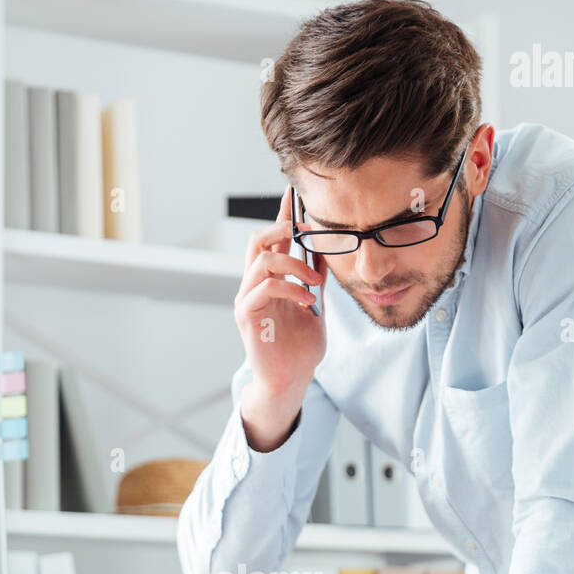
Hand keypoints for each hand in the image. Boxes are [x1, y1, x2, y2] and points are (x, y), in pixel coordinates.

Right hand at [234, 187, 326, 451]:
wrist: (291, 381)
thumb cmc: (300, 348)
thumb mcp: (316, 305)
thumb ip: (316, 278)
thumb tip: (326, 249)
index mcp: (271, 280)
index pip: (273, 239)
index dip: (283, 215)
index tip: (294, 192)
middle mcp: (255, 285)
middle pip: (257, 240)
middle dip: (281, 229)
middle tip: (306, 233)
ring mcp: (249, 300)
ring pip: (261, 261)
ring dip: (293, 265)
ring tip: (315, 284)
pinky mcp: (247, 317)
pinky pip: (264, 289)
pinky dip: (290, 289)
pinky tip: (307, 301)